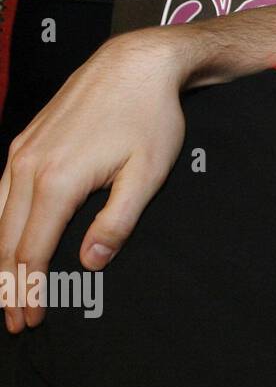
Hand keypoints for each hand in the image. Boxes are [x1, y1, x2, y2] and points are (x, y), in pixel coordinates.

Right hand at [0, 30, 186, 331]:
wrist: (136, 64)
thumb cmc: (150, 118)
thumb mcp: (146, 175)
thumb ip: (117, 222)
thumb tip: (89, 263)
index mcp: (56, 182)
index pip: (31, 252)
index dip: (28, 292)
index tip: (30, 321)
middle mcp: (27, 167)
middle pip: (6, 240)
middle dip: (8, 286)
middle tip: (14, 322)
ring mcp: (21, 151)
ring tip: (5, 290)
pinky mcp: (25, 140)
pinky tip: (4, 240)